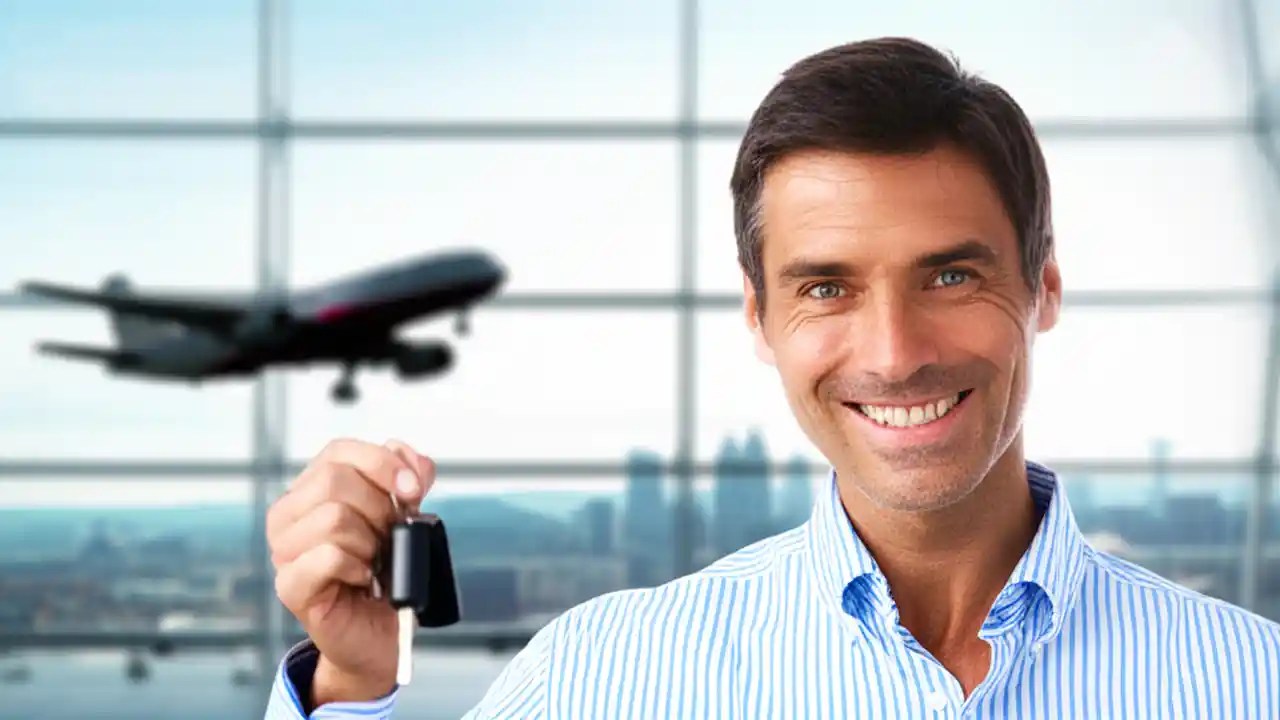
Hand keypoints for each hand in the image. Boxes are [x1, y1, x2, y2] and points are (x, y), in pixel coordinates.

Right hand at [267, 438, 435, 706]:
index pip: (338, 451)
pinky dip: (357, 566)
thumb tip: (411, 459)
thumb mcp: (404, 517)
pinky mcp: (290, 586)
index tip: (413, 490)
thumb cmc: (386, 573)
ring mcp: (283, 551)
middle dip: (378, 508)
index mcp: (311, 490)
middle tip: (388, 537)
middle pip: (334, 480)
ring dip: (369, 542)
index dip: (381, 463)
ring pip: (333, 518)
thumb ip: (408, 480)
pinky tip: (362, 578)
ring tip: (372, 561)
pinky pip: (328, 556)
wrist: (379, 631)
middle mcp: (288, 516)